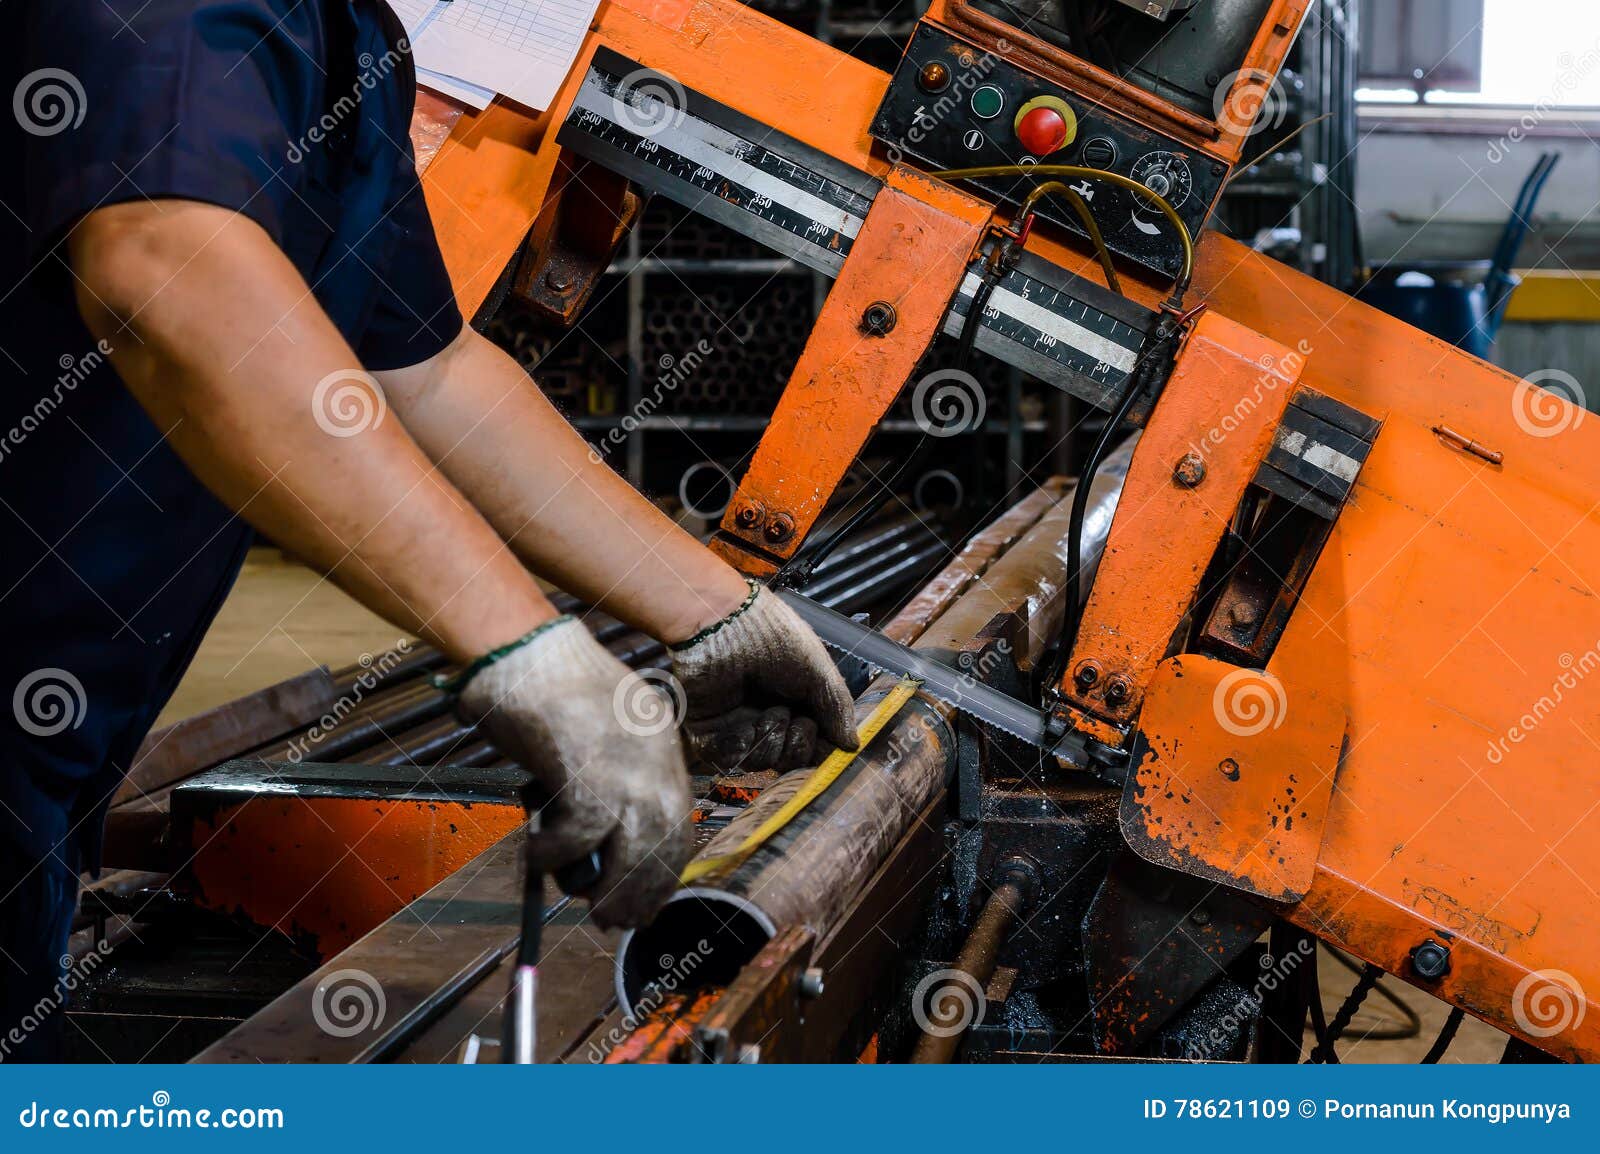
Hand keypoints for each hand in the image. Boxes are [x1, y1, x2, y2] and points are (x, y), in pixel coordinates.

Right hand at [455, 618, 691, 928]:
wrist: (531, 652)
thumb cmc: (555, 682)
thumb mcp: (606, 726)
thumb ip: (614, 769)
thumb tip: (602, 829)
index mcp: (665, 748)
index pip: (678, 822)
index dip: (663, 868)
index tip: (648, 895)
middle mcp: (658, 765)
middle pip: (663, 847)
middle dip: (643, 893)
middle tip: (617, 920)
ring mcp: (629, 776)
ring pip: (632, 856)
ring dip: (609, 891)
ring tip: (586, 905)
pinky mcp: (592, 784)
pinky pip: (578, 842)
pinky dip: (553, 858)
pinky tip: (535, 857)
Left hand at [671, 583, 858, 771]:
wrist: (723, 623)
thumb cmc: (773, 636)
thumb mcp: (819, 671)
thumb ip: (837, 709)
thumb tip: (853, 745)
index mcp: (795, 698)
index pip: (815, 740)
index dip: (823, 750)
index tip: (833, 753)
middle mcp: (767, 712)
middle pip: (791, 757)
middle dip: (799, 745)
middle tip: (798, 721)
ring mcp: (738, 723)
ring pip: (763, 761)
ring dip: (772, 741)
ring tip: (771, 712)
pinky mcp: (709, 730)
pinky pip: (729, 758)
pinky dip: (742, 748)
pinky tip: (745, 728)